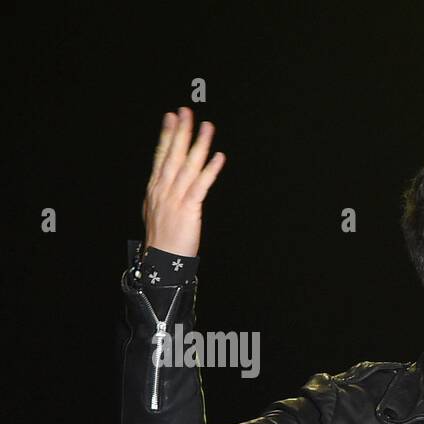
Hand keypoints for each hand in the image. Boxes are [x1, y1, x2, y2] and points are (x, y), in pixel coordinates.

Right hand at [142, 107, 224, 256]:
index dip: (167, 135)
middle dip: (181, 131)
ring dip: (199, 144)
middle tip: (187, 111)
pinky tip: (218, 157)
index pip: (161, 155)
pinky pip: (201, 186)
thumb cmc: (162, 239)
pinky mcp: (188, 209)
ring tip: (207, 127)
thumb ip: (162, 193)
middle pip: (173, 154)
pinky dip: (210, 170)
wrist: (161, 261)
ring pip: (188, 165)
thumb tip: (164, 181)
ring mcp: (174, 198)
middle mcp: (163, 189)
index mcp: (155, 188)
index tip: (172, 116)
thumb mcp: (155, 210)